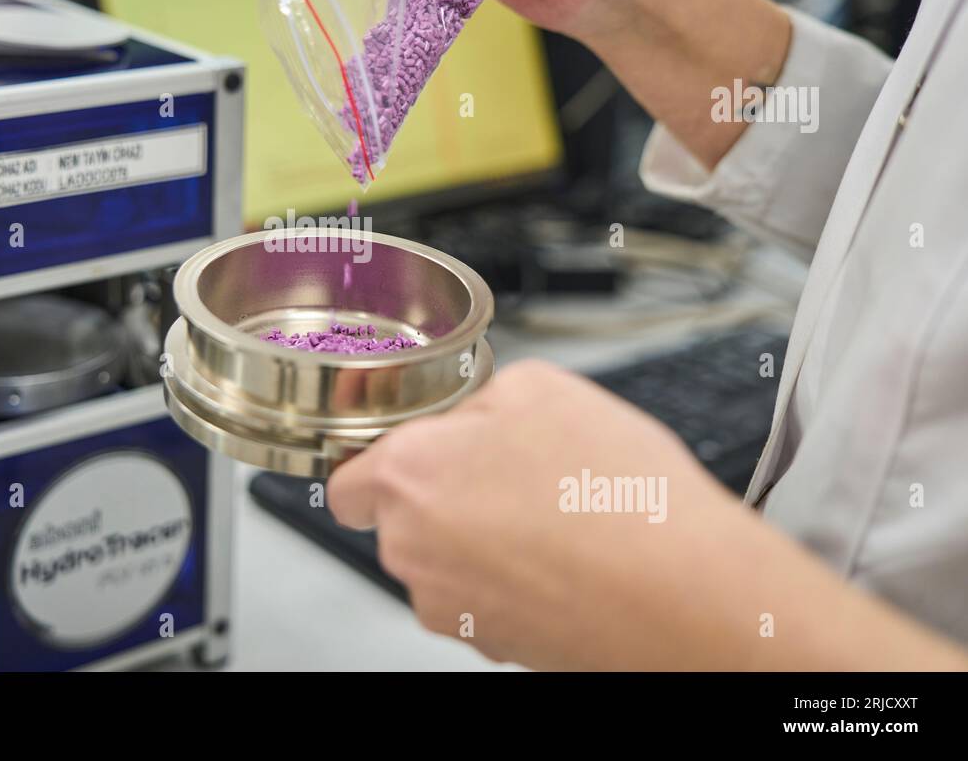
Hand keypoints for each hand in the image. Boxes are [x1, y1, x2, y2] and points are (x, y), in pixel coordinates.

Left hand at [328, 359, 967, 669]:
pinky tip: (565, 552)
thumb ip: (478, 396)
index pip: (346, 481)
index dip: (378, 462)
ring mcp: (450, 606)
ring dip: (480, 535)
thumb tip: (466, 414)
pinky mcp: (493, 644)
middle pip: (401, 518)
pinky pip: (484, 596)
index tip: (410, 454)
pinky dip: (513, 575)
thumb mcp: (543, 388)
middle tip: (509, 470)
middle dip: (444, 493)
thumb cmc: (616, 497)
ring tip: (551, 512)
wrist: (686, 595)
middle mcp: (413, 550)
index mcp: (409, 476)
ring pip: (445, 559)